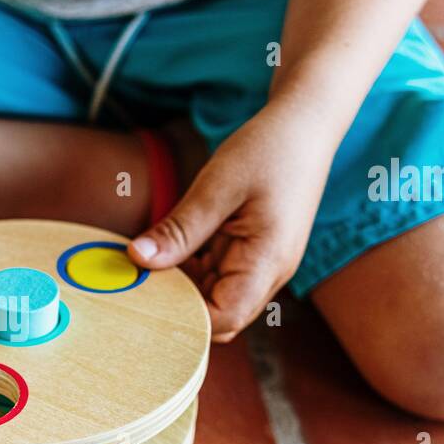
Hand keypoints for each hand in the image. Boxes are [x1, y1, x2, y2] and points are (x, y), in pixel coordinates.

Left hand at [128, 102, 337, 341]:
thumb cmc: (268, 149)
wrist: (305, 126)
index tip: (144, 292)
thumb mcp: (217, 186)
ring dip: (183, 285)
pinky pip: (217, 277)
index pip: (223, 318)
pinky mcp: (252, 254)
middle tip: (139, 275)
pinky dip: (191, 269)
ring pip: (214, 298)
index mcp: (268, 262)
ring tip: (149, 259)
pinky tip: (169, 248)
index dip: (183, 314)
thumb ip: (179, 229)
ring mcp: (262, 266)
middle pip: (219, 316)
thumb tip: (137, 259)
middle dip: (179, 303)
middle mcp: (269, 273)